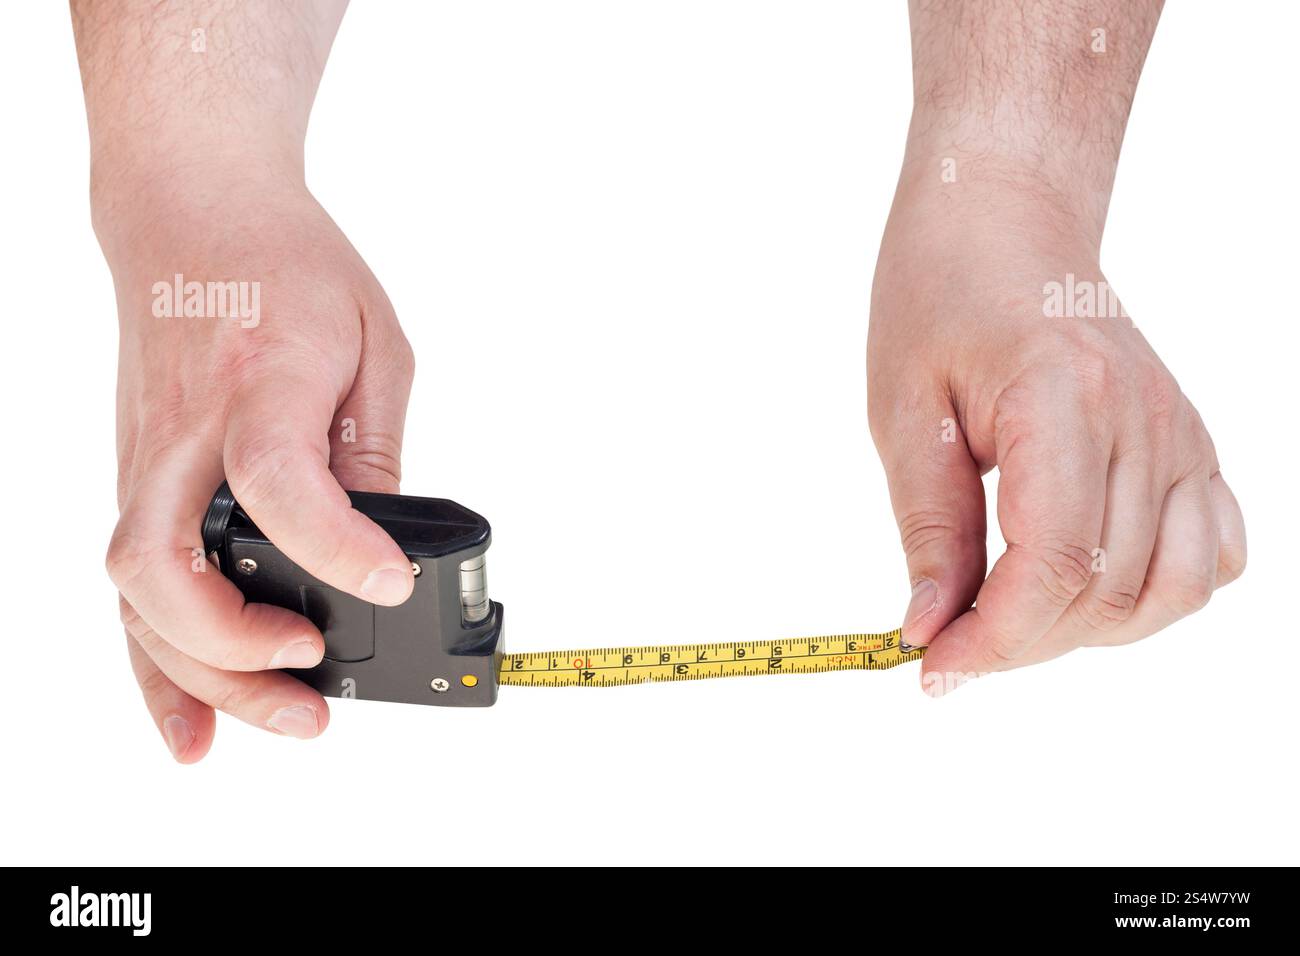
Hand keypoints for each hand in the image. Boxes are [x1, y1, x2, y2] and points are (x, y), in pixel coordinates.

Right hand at [101, 172, 415, 758]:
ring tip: (282, 719)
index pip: (278, 481)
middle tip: (316, 678)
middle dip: (238, 649)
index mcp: (260, 382)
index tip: (390, 584)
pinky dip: (158, 663)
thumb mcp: (373, 340)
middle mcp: (184, 433)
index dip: (336, 549)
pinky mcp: (136, 480)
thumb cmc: (287, 264)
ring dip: (202, 677)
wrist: (190, 211)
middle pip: (168, 566)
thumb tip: (385, 548)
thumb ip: (376, 448)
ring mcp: (146, 461)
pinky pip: (133, 587)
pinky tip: (195, 722)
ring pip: (138, 596)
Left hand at [869, 178, 1244, 694]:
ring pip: (1169, 591)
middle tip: (947, 637)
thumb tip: (928, 630)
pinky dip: (1155, 595)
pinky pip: (1212, 555)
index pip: (1052, 565)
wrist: (1003, 221)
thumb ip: (926, 528)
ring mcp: (1183, 433)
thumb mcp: (904, 412)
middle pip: (1108, 591)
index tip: (933, 669)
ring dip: (1085, 631)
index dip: (992, 639)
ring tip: (1009, 613)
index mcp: (1065, 398)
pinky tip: (1084, 580)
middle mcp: (1146, 420)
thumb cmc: (939, 300)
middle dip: (1021, 642)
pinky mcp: (1194, 443)